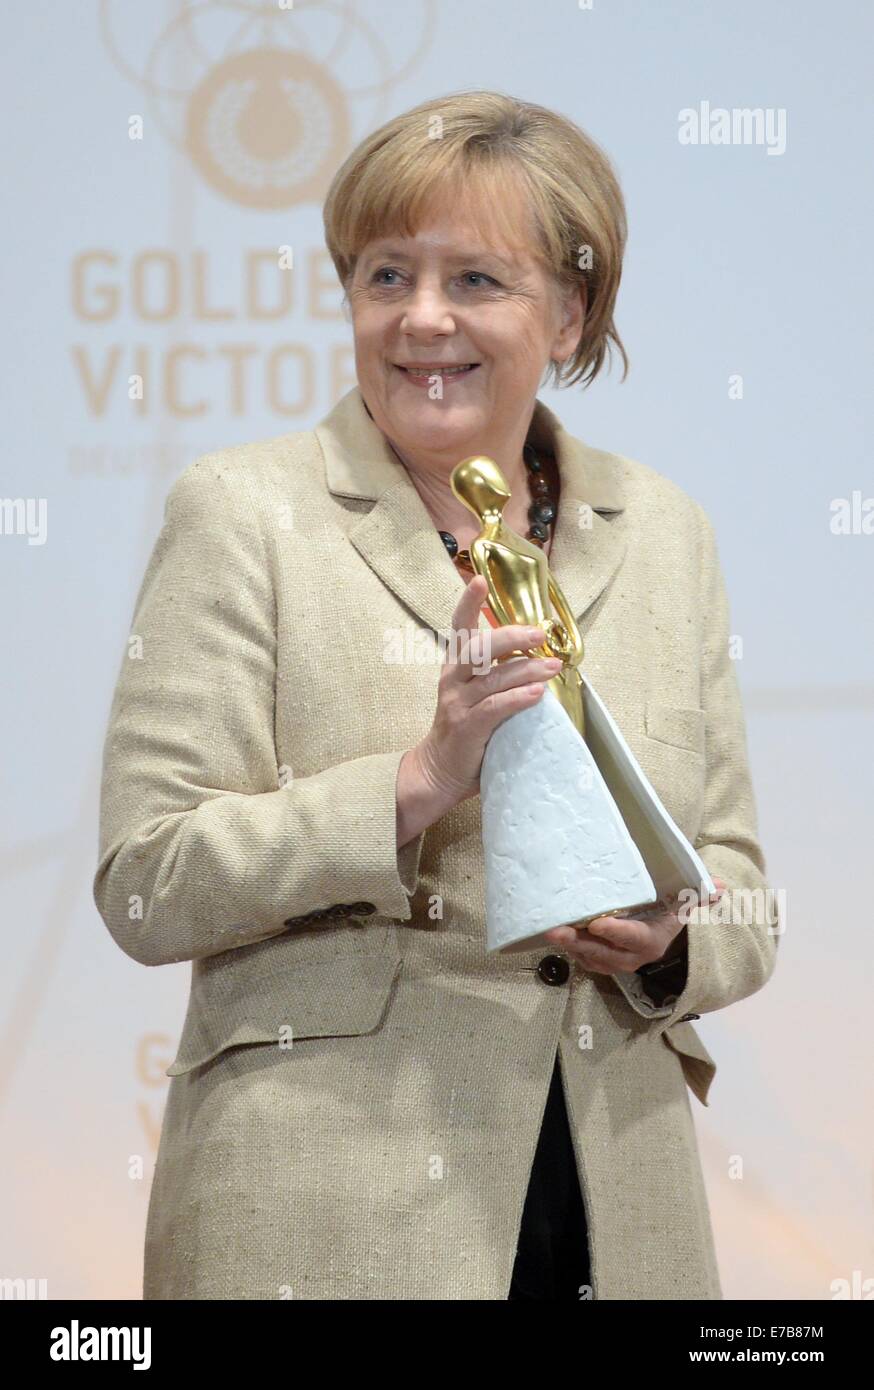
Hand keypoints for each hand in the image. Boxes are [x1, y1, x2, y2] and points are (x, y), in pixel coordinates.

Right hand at [412, 573, 561, 806]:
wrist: (439, 771)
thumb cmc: (466, 730)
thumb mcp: (475, 695)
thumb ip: (496, 675)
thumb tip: (539, 658)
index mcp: (456, 667)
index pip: (460, 629)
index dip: (468, 604)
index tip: (479, 581)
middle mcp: (453, 680)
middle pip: (479, 648)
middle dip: (511, 636)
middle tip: (538, 632)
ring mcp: (458, 704)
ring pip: (493, 677)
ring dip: (527, 669)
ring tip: (553, 666)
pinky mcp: (467, 727)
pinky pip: (494, 707)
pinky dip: (518, 698)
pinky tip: (538, 694)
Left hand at [543, 877, 727, 974]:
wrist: (663, 936)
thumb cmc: (670, 913)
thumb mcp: (685, 904)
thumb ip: (698, 894)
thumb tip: (720, 886)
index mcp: (651, 941)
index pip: (633, 938)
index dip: (615, 933)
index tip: (597, 924)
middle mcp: (632, 957)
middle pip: (603, 953)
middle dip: (579, 943)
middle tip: (556, 931)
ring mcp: (615, 961)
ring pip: (589, 958)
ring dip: (569, 947)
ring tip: (549, 932)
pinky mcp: (601, 960)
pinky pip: (584, 959)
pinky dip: (570, 949)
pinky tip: (555, 934)